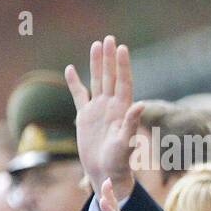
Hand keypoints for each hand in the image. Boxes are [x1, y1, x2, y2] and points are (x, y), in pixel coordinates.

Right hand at [64, 35, 142, 195]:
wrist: (106, 172)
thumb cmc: (120, 161)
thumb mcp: (126, 142)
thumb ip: (132, 124)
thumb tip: (139, 105)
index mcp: (123, 110)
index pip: (123, 82)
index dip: (122, 65)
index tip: (121, 48)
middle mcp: (112, 106)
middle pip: (111, 76)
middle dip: (110, 58)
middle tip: (109, 38)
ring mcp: (99, 109)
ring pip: (97, 81)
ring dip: (97, 64)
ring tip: (96, 45)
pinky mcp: (85, 116)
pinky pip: (79, 95)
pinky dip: (74, 82)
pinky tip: (70, 68)